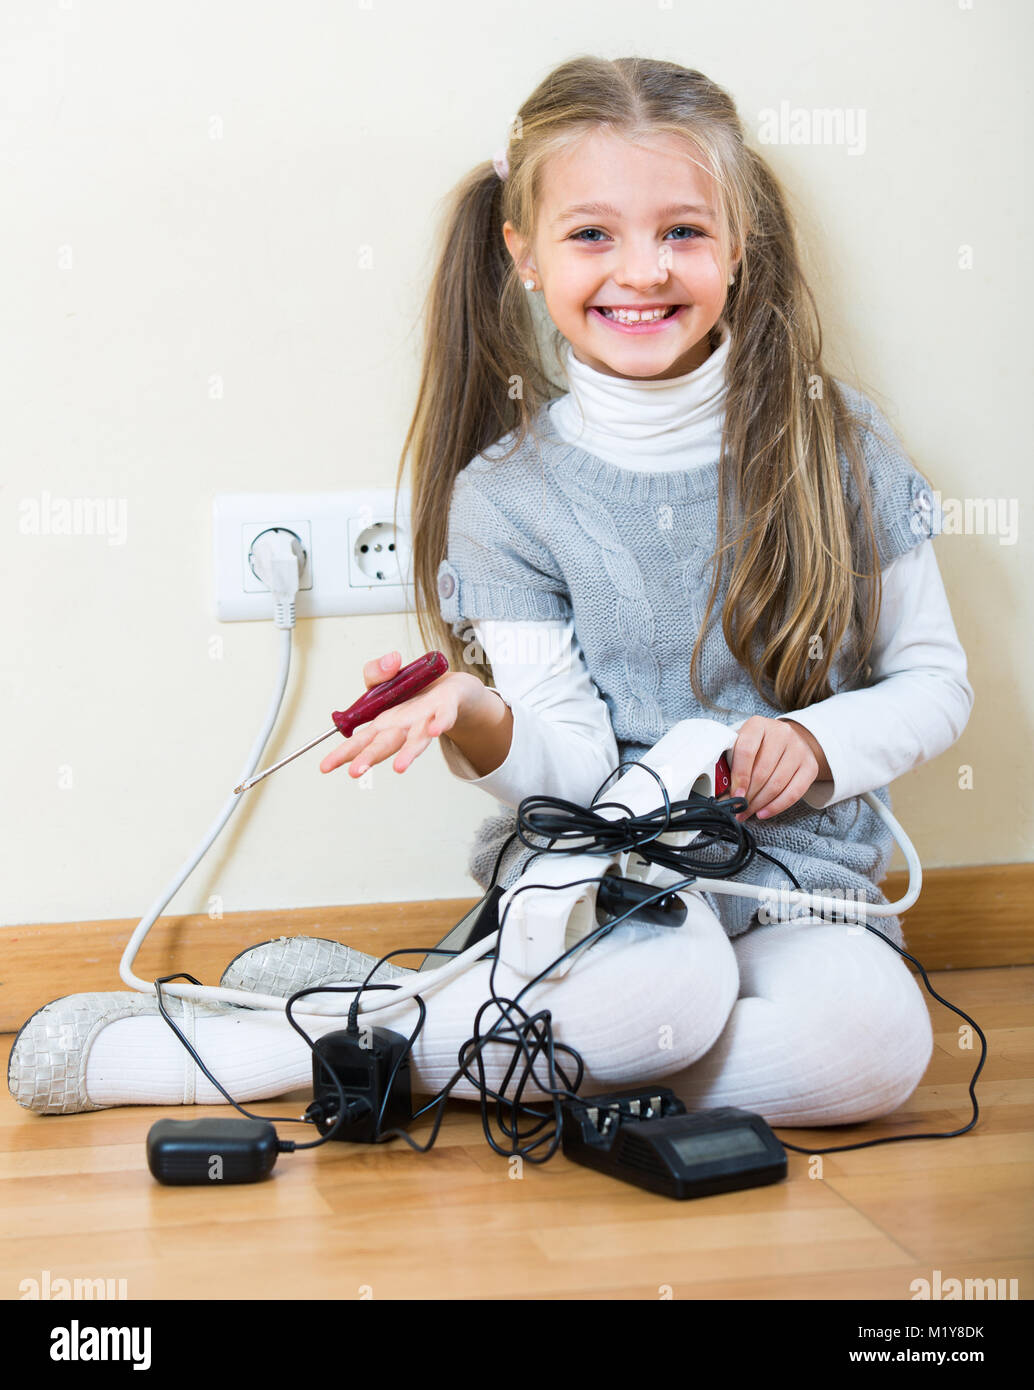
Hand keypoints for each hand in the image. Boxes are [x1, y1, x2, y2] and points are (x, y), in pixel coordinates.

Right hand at [319, 651, 476, 778]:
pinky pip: (444, 715)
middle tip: (355, 771)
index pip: (360, 740)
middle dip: (369, 757)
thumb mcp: (389, 679)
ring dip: (407, 753)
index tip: (325, 767)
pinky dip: (440, 723)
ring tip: (399, 767)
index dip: (342, 753)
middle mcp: (403, 726)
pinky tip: (435, 730)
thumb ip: (378, 672)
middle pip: (384, 743)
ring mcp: (425, 719)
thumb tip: (389, 662)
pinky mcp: (447, 708)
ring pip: (415, 738)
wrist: (454, 691)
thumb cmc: (419, 691)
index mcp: (385, 722)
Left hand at [722, 716, 825, 821]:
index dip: (739, 776)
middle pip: (762, 771)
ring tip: (747, 812)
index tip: (734, 795)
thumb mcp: (742, 745)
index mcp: (758, 725)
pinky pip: (794, 792)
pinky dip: (776, 806)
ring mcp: (798, 749)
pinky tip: (763, 812)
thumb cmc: (759, 746)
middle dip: (748, 795)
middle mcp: (781, 733)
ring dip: (759, 804)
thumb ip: (730, 764)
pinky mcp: (810, 765)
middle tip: (737, 808)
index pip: (746, 751)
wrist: (788, 741)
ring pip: (777, 784)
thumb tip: (724, 795)